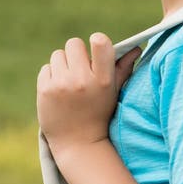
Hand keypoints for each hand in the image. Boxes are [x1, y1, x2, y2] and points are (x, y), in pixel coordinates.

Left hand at [37, 33, 139, 159]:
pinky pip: (46, 68)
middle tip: (80, 69)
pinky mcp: (45, 90)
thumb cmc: (99, 114)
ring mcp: (62, 85)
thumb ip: (124, 68)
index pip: (100, 43)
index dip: (97, 40)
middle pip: (74, 43)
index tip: (96, 47)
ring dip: (64, 64)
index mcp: (103, 80)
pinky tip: (59, 90)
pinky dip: (52, 76)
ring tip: (70, 82)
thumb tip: (137, 47)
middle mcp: (82, 81)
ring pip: (58, 54)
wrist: (78, 143)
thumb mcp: (115, 92)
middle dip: (77, 53)